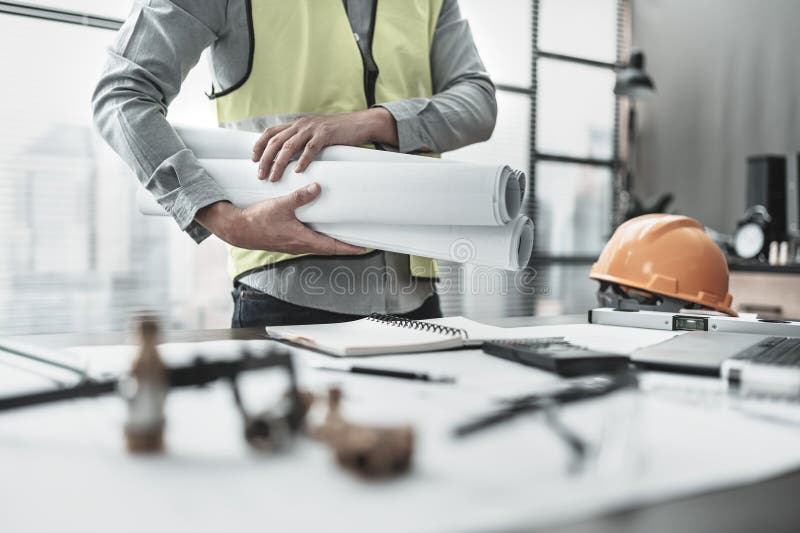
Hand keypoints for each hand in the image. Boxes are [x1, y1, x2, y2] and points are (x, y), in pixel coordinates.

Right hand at [195, 183, 365, 254]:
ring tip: (345, 235)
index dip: (349, 248)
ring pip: (320, 246)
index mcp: (303, 240)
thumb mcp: (281, 204)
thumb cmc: (258, 220)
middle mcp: (301, 246)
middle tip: (360, 241)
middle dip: (345, 246)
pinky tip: (321, 229)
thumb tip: (317, 188)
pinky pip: (310, 242)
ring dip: (333, 242)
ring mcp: (294, 245)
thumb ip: (300, 196)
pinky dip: (320, 238)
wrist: (238, 230)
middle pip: (329, 248)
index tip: (364, 247)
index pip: (332, 247)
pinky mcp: (288, 241)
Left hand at [252, 108, 397, 181]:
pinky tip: (298, 171)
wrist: (358, 124)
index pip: (270, 132)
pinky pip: (310, 149)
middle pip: (276, 141)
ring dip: (279, 163)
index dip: (259, 146)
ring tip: (274, 177)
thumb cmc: (336, 132)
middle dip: (265, 160)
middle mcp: (301, 124)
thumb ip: (300, 140)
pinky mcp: (325, 135)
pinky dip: (302, 161)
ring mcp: (312, 129)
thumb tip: (287, 155)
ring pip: (289, 146)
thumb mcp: (313, 133)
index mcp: (296, 124)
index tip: (253, 160)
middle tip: (260, 175)